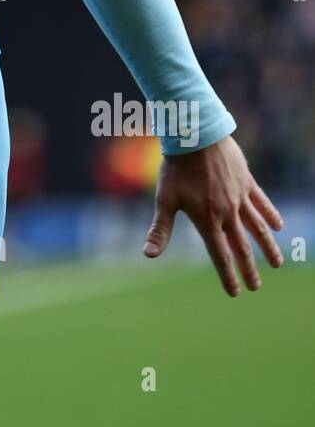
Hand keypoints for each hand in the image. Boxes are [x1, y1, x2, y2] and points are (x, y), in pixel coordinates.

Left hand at [143, 135, 282, 295]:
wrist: (195, 134)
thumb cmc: (176, 167)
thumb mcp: (165, 199)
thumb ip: (160, 229)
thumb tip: (148, 255)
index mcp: (207, 220)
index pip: (220, 255)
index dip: (228, 275)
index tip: (235, 292)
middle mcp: (227, 212)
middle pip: (242, 246)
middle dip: (249, 269)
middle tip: (256, 287)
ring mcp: (240, 196)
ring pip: (258, 228)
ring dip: (267, 247)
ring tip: (276, 263)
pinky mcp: (247, 181)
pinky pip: (261, 202)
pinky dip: (270, 215)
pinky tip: (278, 226)